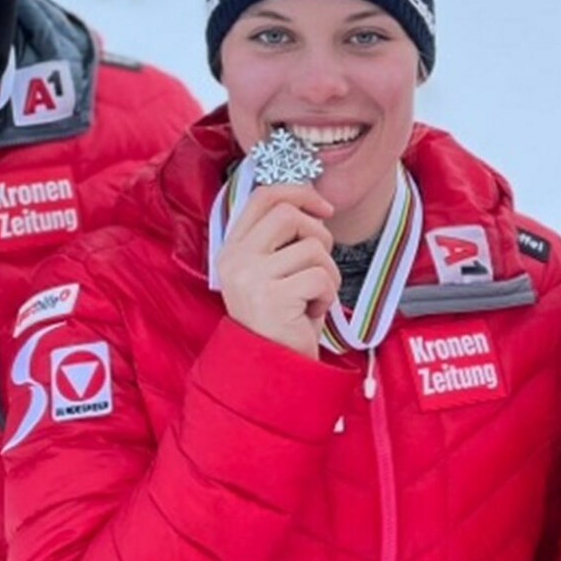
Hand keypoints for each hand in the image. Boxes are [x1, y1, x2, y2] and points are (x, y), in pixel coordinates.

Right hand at [213, 183, 339, 358]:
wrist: (272, 367)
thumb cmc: (282, 318)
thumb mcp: (273, 272)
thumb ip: (281, 240)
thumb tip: (313, 203)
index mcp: (232, 249)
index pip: (263, 196)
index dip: (298, 192)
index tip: (324, 207)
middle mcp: (236, 260)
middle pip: (289, 214)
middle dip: (319, 234)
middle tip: (320, 263)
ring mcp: (251, 278)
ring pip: (312, 248)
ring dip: (327, 273)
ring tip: (313, 297)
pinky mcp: (272, 298)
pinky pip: (321, 277)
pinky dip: (327, 296)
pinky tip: (312, 312)